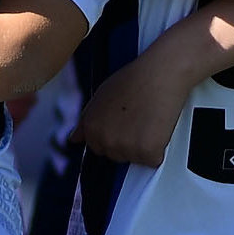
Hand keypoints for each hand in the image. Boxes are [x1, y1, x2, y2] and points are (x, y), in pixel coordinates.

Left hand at [74, 47, 200, 167]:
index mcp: (91, 128)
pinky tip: (158, 128)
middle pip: (116, 156)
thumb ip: (86, 120)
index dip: (113, 135)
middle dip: (127, 142)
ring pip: (135, 159)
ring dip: (143, 146)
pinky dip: (159, 148)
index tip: (123, 123)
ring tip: (148, 120)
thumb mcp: (101, 95)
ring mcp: (126, 148)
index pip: (97, 148)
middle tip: (138, 119)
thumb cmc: (134, 79)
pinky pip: (153, 160)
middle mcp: (105, 141)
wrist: (159, 74)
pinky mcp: (147, 152)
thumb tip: (74, 139)